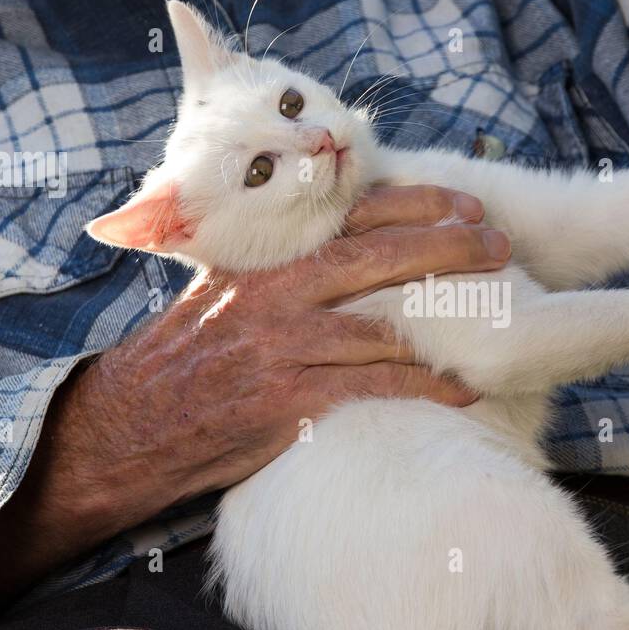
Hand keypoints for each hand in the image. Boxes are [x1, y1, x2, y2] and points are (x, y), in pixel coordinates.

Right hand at [0, 185, 508, 629]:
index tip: (465, 202)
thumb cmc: (181, 358)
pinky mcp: (285, 403)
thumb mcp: (218, 289)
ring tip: (498, 320)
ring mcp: (278, 349)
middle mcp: (273, 296)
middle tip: (500, 246)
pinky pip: (369, 389)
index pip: (347, 215)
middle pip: (377, 257)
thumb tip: (336, 239)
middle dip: (448, 247)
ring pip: (380, 326)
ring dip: (445, 322)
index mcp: (261, 260)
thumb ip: (271, 261)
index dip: (414, 203)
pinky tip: (462, 388)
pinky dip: (421, 387)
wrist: (128, 428)